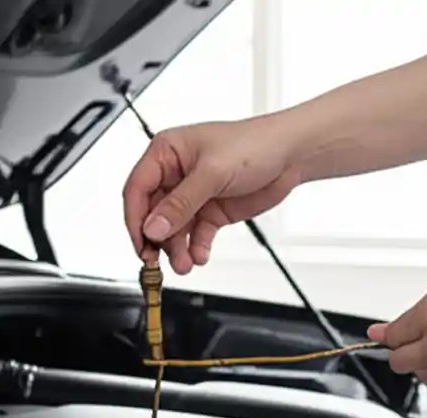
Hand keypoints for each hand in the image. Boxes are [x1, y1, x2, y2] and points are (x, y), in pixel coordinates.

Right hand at [123, 117, 304, 273]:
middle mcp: (175, 174)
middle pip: (153, 214)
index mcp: (166, 153)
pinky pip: (195, 235)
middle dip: (157, 239)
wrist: (291, 155)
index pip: (137, 189)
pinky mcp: (210, 211)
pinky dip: (196, 247)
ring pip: (173, 229)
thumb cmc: (254, 144)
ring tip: (185, 263)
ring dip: (177, 249)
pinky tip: (200, 255)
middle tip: (160, 260)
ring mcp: (193, 195)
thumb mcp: (212, 173)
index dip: (135, 219)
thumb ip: (181, 203)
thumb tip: (152, 227)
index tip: (141, 243)